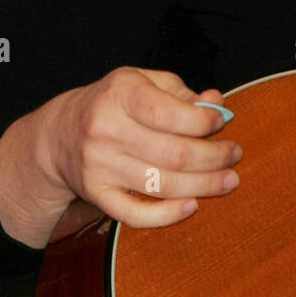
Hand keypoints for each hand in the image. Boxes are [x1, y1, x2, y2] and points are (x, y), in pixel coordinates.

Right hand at [37, 67, 240, 230]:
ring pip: (161, 184)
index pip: (170, 113)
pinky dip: (168, 215)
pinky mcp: (97, 195)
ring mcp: (99, 166)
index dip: (205, 122)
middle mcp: (106, 130)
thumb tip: (216, 104)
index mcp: (120, 94)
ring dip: (203, 186)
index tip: (222, 123)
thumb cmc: (113, 103)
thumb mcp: (142, 82)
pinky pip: (135, 214)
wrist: (60, 134)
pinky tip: (192, 205)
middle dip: (214, 157)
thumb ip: (180, 92)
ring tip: (228, 180)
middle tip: (235, 155)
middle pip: (173, 153)